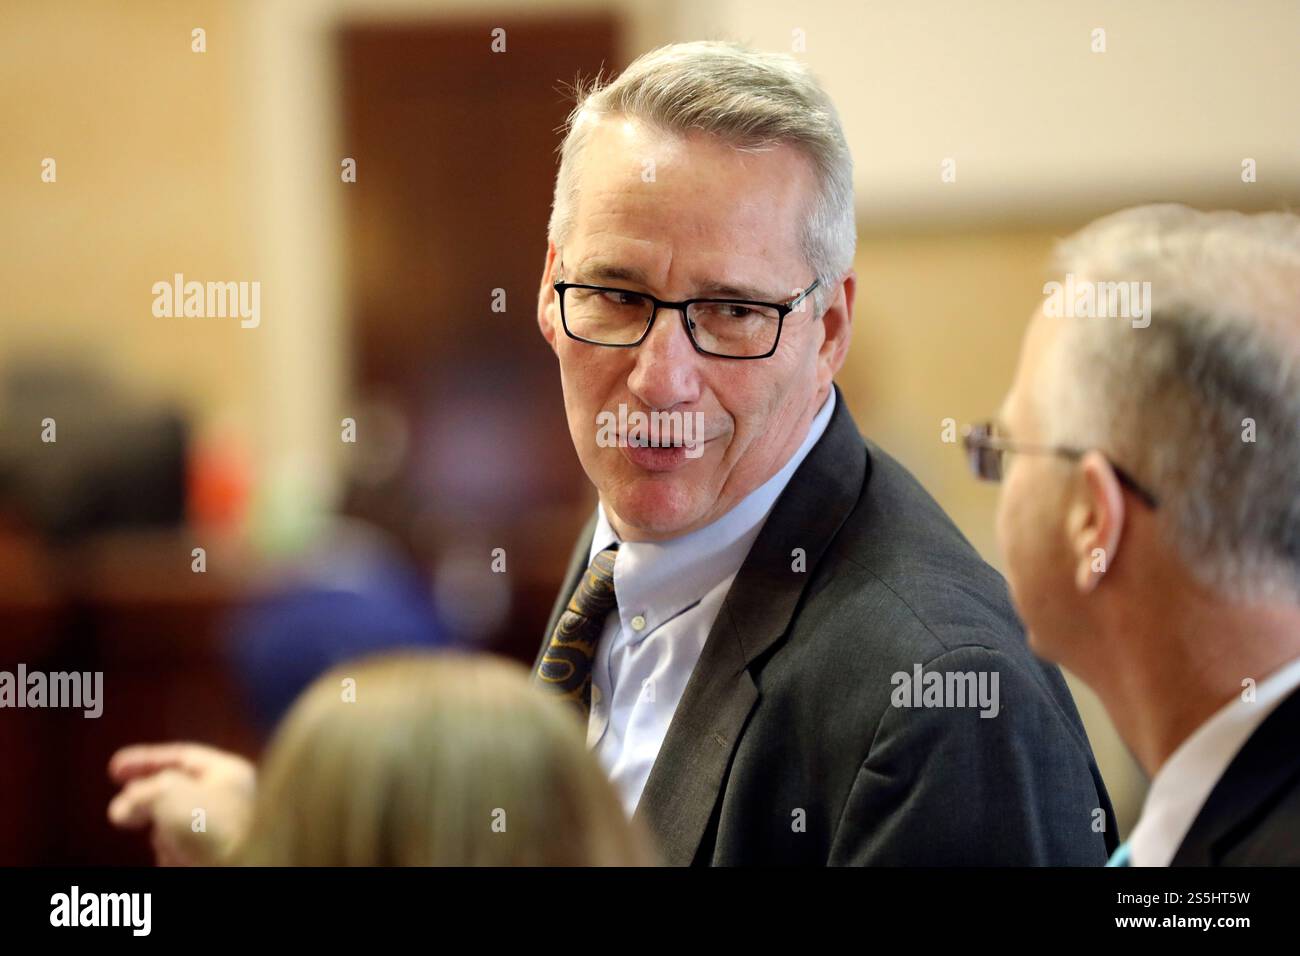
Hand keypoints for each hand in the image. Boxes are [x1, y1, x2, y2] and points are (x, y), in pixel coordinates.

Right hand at [107, 743, 256, 865]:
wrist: (234, 869)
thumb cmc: (208, 826)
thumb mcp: (166, 792)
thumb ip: (140, 791)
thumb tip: (123, 809)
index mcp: (229, 772)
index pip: (182, 756)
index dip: (145, 760)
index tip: (114, 769)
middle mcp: (229, 797)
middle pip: (175, 790)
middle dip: (145, 800)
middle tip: (120, 812)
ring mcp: (221, 828)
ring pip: (174, 822)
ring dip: (158, 830)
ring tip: (163, 841)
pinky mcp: (211, 855)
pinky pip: (180, 848)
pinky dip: (168, 852)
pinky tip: (171, 858)